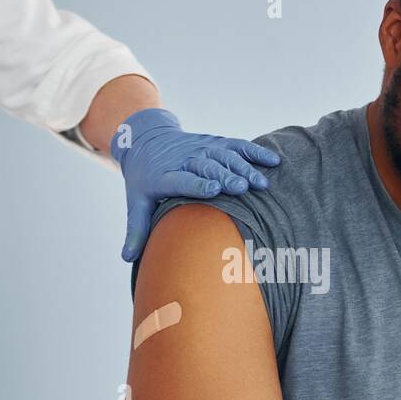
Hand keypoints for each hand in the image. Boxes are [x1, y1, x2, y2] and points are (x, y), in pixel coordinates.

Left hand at [110, 107, 281, 261]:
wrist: (147, 141)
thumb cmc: (144, 180)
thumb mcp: (136, 201)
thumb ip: (136, 229)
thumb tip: (127, 258)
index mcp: (163, 176)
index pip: (181, 179)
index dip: (196, 183)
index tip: (212, 190)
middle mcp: (185, 160)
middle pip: (207, 166)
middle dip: (225, 176)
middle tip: (242, 188)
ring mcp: (202, 149)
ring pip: (225, 156)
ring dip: (244, 168)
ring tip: (261, 184)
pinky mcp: (215, 143)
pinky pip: (238, 146)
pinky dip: (256, 152)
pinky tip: (273, 161)